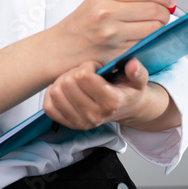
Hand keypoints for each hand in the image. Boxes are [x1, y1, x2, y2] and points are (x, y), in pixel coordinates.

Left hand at [42, 58, 167, 130]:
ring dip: (63, 80)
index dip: (88, 66)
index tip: (96, 67)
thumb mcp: (139, 79)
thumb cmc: (129, 90)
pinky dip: (52, 93)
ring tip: (77, 80)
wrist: (126, 108)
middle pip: (67, 83)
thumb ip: (137, 71)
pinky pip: (48, 105)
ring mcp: (79, 122)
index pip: (84, 77)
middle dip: (75, 71)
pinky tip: (66, 89)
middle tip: (86, 73)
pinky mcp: (68, 124)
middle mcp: (94, 115)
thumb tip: (133, 64)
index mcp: (111, 102)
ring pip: (56, 92)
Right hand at [58, 0, 174, 67]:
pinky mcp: (116, 53)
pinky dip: (149, 41)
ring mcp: (112, 35)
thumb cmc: (80, 24)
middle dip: (165, 12)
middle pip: (153, 9)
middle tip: (164, 14)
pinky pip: (144, 44)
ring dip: (160, 28)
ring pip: (153, 28)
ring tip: (154, 27)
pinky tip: (144, 39)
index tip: (169, 0)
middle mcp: (107, 13)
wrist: (59, 49)